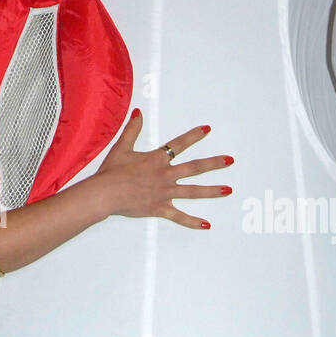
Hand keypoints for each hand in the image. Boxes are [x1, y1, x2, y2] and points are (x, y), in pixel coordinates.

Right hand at [94, 109, 232, 228]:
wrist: (105, 193)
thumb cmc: (112, 171)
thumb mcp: (122, 147)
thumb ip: (133, 129)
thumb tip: (138, 112)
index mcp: (157, 159)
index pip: (179, 144)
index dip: (194, 136)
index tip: (208, 129)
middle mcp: (165, 175)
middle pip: (195, 168)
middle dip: (214, 163)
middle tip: (230, 160)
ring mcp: (165, 193)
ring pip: (193, 192)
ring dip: (212, 191)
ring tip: (228, 190)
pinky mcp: (160, 209)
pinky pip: (180, 216)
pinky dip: (193, 222)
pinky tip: (206, 224)